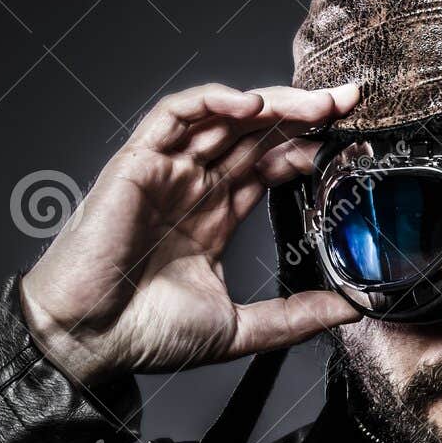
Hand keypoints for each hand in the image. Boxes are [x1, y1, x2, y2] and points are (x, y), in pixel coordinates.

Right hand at [20, 82, 360, 383]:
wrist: (90, 341)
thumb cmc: (147, 335)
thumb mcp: (241, 328)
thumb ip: (296, 316)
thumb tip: (351, 309)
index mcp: (214, 216)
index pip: (269, 164)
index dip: (307, 146)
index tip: (349, 140)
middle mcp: (192, 187)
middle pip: (254, 133)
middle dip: (302, 112)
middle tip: (347, 102)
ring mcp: (166, 171)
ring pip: (223, 115)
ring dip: (270, 102)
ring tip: (315, 103)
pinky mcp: (137, 162)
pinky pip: (174, 115)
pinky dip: (211, 100)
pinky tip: (250, 104)